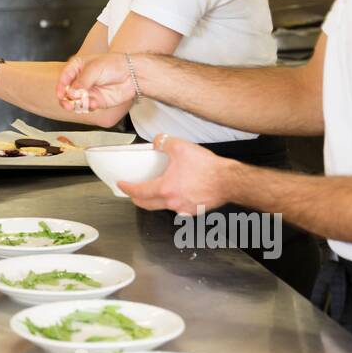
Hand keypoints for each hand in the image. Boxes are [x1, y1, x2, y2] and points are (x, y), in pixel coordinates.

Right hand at [57, 52, 138, 113]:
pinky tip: (94, 104)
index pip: (64, 77)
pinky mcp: (95, 101)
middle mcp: (80, 80)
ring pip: (75, 101)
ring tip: (82, 104)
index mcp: (77, 67)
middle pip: (67, 92)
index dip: (61, 86)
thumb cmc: (114, 64)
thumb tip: (71, 93)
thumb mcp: (94, 68)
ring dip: (76, 105)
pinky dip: (88, 107)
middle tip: (68, 104)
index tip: (61, 94)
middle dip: (66, 99)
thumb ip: (81, 81)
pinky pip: (87, 107)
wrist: (132, 74)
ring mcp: (88, 91)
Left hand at [118, 133, 235, 214]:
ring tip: (154, 190)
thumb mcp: (181, 148)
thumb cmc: (208, 168)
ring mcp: (184, 208)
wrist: (229, 181)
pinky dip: (172, 201)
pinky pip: (178, 208)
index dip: (127, 188)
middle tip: (132, 192)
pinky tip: (176, 192)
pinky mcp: (195, 210)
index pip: (139, 192)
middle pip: (147, 205)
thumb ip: (164, 142)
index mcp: (165, 189)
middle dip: (137, 199)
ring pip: (163, 207)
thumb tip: (157, 141)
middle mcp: (172, 202)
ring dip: (155, 200)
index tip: (122, 185)